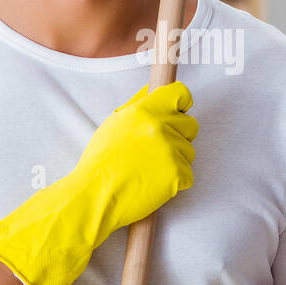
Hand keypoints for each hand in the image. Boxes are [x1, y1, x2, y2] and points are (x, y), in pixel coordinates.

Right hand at [71, 81, 197, 232]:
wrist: (95, 194)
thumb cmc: (102, 162)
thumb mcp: (114, 123)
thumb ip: (138, 105)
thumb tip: (153, 90)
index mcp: (145, 110)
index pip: (181, 94)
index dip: (180, 104)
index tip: (177, 112)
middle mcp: (160, 127)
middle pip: (190, 124)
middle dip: (178, 135)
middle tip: (156, 149)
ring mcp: (171, 150)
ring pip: (189, 151)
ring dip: (175, 159)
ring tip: (150, 168)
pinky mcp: (177, 174)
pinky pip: (188, 174)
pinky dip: (175, 181)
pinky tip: (154, 182)